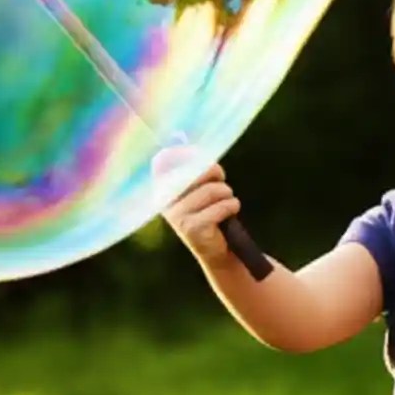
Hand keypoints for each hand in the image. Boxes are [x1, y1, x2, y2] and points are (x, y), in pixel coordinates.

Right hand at [153, 145, 240, 266]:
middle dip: (215, 172)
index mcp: (162, 188)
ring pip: (212, 190)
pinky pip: (221, 206)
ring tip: (227, 200)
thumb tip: (188, 142)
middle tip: (221, 180)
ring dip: (227, 193)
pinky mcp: (192, 228)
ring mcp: (177, 215)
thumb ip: (195, 168)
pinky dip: (232, 206)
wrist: (217, 252)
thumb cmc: (210, 212)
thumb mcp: (199, 189)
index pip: (162, 160)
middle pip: (196, 171)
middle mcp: (164, 201)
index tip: (201, 154)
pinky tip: (231, 211)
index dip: (184, 153)